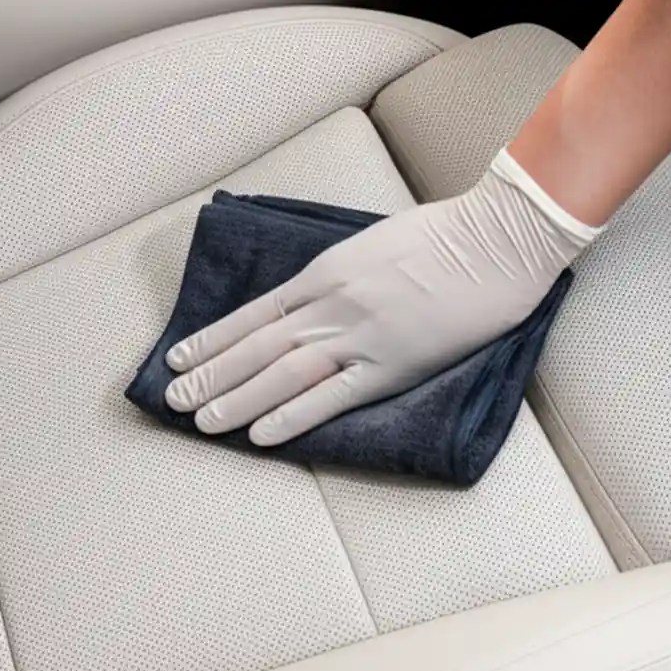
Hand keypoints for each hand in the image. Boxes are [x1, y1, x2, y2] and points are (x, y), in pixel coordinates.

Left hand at [164, 148, 600, 445]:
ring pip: (281, 373)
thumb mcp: (375, 243)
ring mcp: (359, 336)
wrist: (496, 240)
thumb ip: (340, 272)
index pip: (255, 313)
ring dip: (237, 399)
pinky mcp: (392, 364)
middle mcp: (330, 304)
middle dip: (211, 374)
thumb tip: (312, 295)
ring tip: (202, 423)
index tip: (180, 356)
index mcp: (325, 271)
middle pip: (256, 346)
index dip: (213, 338)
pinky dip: (293, 416)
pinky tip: (262, 435)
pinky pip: (333, 396)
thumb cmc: (444, 236)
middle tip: (173, 399)